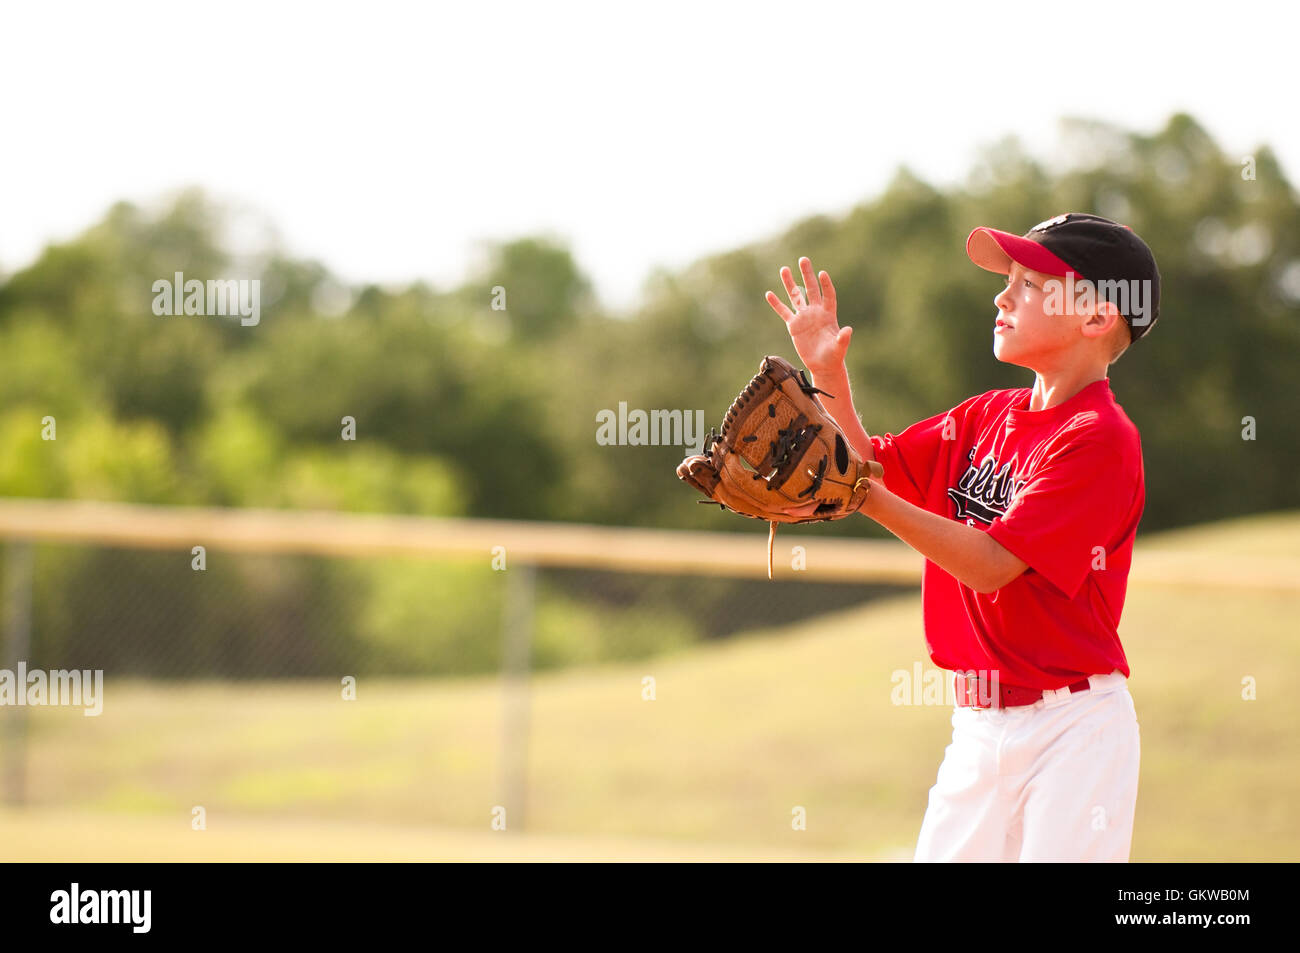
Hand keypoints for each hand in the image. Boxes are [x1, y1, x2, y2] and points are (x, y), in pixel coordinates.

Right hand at [765, 257, 852, 374]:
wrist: (822, 364)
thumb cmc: (834, 356)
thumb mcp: (840, 347)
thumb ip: (843, 338)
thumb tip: (848, 330)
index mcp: (829, 314)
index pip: (828, 295)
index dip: (825, 285)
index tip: (822, 274)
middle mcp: (816, 312)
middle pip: (811, 289)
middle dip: (807, 274)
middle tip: (803, 259)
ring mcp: (804, 317)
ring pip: (796, 296)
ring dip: (790, 283)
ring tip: (784, 269)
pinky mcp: (794, 326)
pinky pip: (784, 312)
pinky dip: (776, 304)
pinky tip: (769, 294)